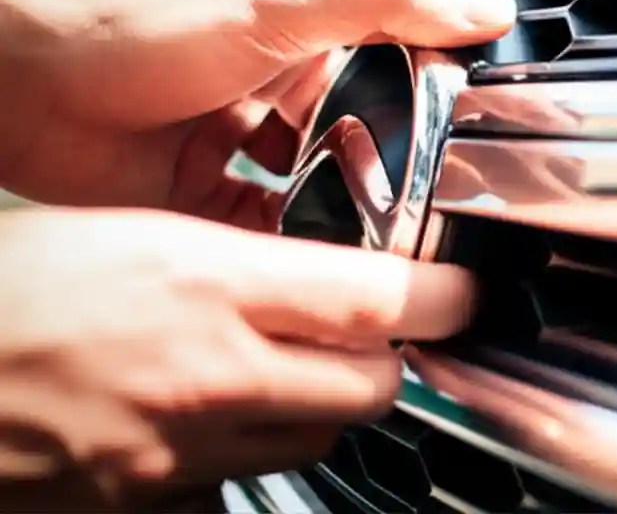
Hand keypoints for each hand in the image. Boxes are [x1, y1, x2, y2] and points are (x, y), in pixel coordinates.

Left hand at [0, 0, 514, 228]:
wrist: (29, 93)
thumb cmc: (144, 32)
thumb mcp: (283, 8)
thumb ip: (386, 4)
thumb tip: (486, 6)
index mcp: (304, 31)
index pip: (393, 62)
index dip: (433, 97)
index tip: (474, 136)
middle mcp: (276, 88)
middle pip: (358, 137)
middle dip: (387, 171)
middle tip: (424, 210)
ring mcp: (240, 144)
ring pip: (314, 190)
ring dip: (338, 214)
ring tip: (375, 244)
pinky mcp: (205, 195)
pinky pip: (266, 231)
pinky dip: (287, 246)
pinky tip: (310, 262)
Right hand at [0, 207, 474, 510]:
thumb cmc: (7, 290)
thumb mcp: (126, 236)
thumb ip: (234, 260)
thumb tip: (318, 273)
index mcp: (205, 284)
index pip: (381, 299)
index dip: (443, 295)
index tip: (463, 290)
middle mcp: (207, 375)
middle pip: (370, 384)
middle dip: (389, 357)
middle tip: (376, 327)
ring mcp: (179, 452)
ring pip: (318, 437)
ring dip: (327, 402)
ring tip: (290, 363)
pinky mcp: (151, 500)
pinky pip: (243, 478)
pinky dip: (255, 446)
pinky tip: (216, 410)